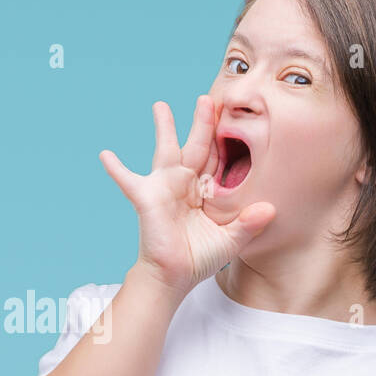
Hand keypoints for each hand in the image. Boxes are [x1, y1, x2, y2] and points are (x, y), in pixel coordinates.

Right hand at [99, 95, 276, 296]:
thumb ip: (249, 224)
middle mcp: (186, 183)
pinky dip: (116, 169)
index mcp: (207, 190)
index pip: (218, 158)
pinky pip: (128, 181)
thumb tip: (270, 209)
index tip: (234, 114)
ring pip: (166, 150)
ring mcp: (165, 188)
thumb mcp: (231, 240)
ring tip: (160, 105)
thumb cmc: (199, 258)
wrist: (173, 277)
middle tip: (206, 98)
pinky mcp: (147, 198)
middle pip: (196, 145)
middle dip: (202, 122)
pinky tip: (105, 154)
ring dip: (164, 127)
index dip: (224, 137)